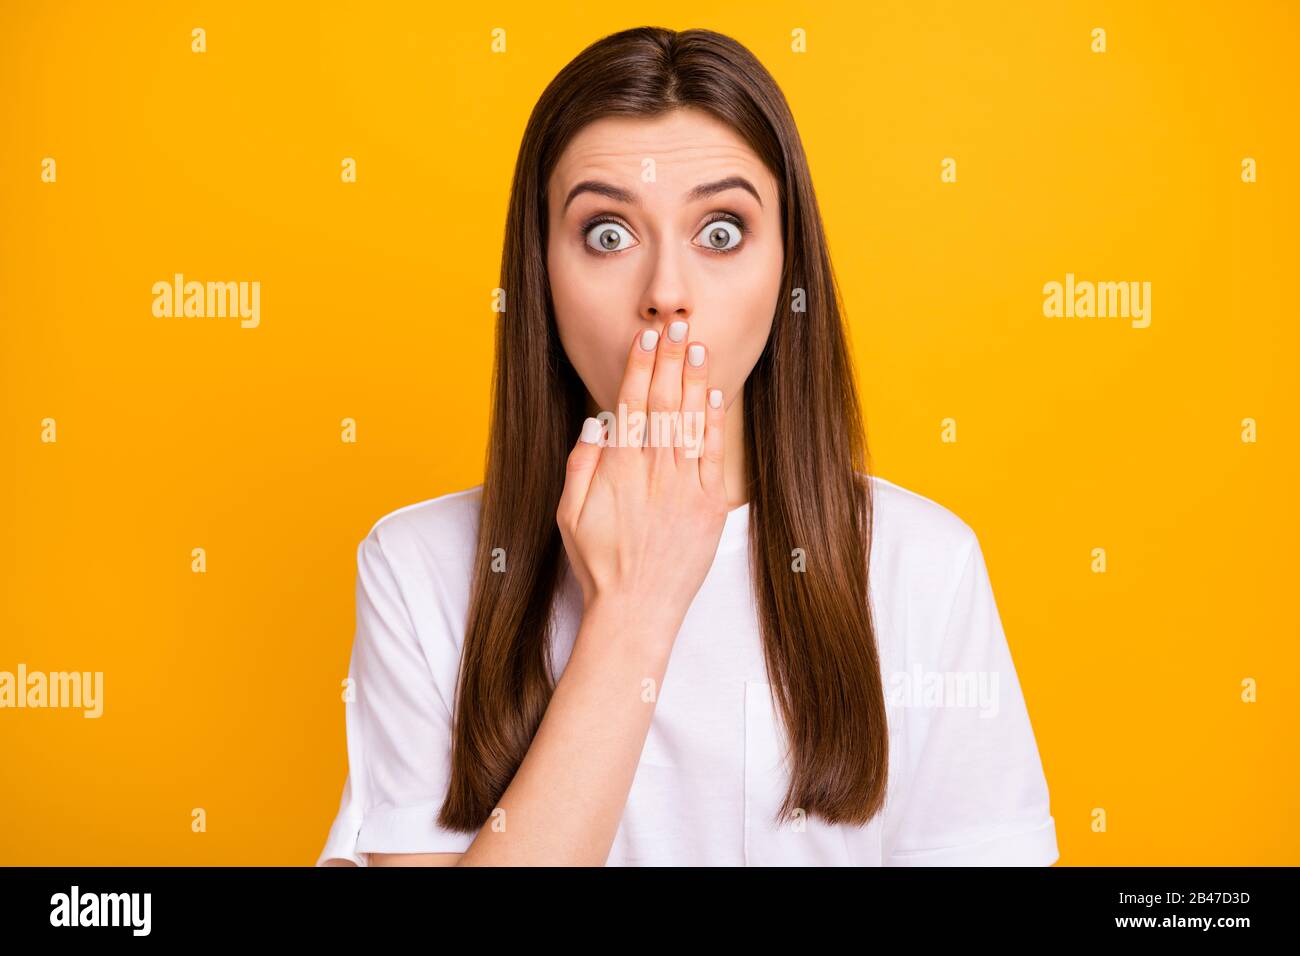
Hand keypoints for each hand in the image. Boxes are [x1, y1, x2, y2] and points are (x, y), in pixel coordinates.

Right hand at [556, 321, 729, 636]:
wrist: (636, 609)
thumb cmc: (599, 564)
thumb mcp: (569, 515)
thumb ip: (580, 465)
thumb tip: (595, 423)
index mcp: (617, 471)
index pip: (631, 405)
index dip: (640, 367)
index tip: (647, 339)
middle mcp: (653, 473)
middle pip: (663, 403)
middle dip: (670, 360)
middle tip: (677, 326)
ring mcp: (684, 488)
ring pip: (690, 423)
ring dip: (694, 381)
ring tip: (698, 347)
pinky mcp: (709, 506)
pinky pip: (713, 455)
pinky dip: (713, 423)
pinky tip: (714, 395)